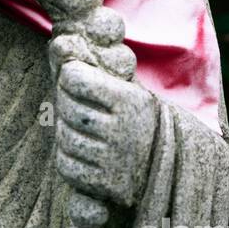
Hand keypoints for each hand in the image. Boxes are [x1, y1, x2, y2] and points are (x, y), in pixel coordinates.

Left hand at [54, 58, 156, 206]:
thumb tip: (59, 42)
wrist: (169, 166)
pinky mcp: (105, 185)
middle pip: (67, 107)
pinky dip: (67, 156)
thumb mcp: (126, 89)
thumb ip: (94, 67)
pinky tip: (83, 151)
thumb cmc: (137, 118)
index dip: (70, 75)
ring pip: (64, 137)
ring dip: (66, 131)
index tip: (78, 79)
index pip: (74, 78)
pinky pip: (66, 165)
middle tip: (80, 105)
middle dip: (66, 103)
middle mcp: (123, 130)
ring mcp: (114, 160)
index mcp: (130, 101)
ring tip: (84, 129)